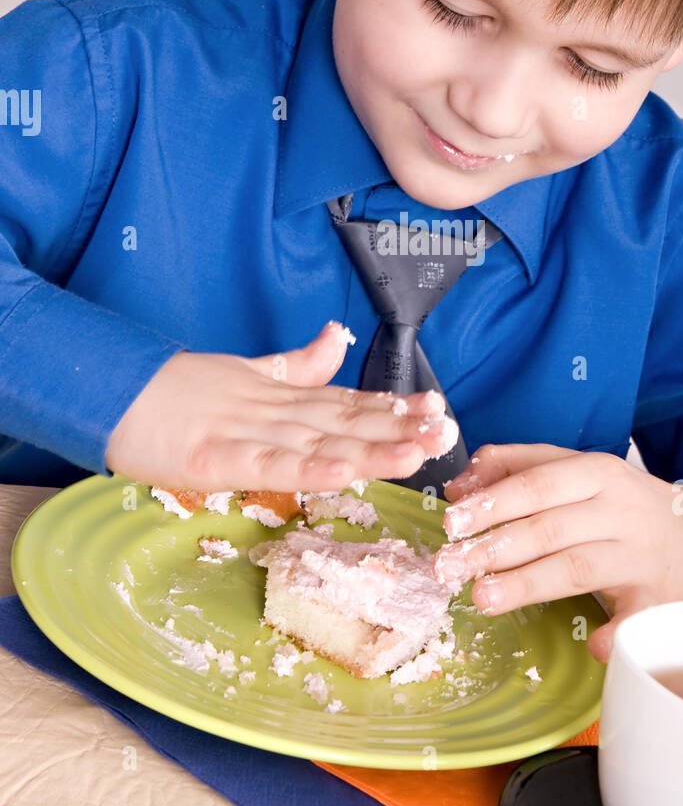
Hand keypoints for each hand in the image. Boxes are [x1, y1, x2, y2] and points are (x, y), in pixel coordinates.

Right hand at [105, 320, 456, 491]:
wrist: (112, 390)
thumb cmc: (175, 392)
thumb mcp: (246, 372)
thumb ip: (296, 363)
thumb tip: (339, 334)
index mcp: (282, 397)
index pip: (348, 403)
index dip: (394, 408)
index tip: (437, 409)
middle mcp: (275, 411)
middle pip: (346, 421)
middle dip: (400, 428)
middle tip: (448, 430)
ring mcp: (248, 432)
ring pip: (319, 441)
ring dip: (371, 447)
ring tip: (417, 450)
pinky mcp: (218, 457)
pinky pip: (270, 464)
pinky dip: (308, 467)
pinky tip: (344, 472)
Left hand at [433, 443, 682, 662]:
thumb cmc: (622, 506)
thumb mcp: (578, 471)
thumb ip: (519, 467)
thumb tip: (460, 485)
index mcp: (597, 473)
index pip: (538, 483)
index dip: (493, 502)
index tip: (452, 521)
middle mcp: (621, 510)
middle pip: (551, 527)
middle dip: (495, 547)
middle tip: (449, 566)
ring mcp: (640, 556)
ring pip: (578, 567)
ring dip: (528, 583)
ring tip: (482, 597)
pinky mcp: (657, 599)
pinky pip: (636, 617)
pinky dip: (618, 632)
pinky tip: (595, 645)